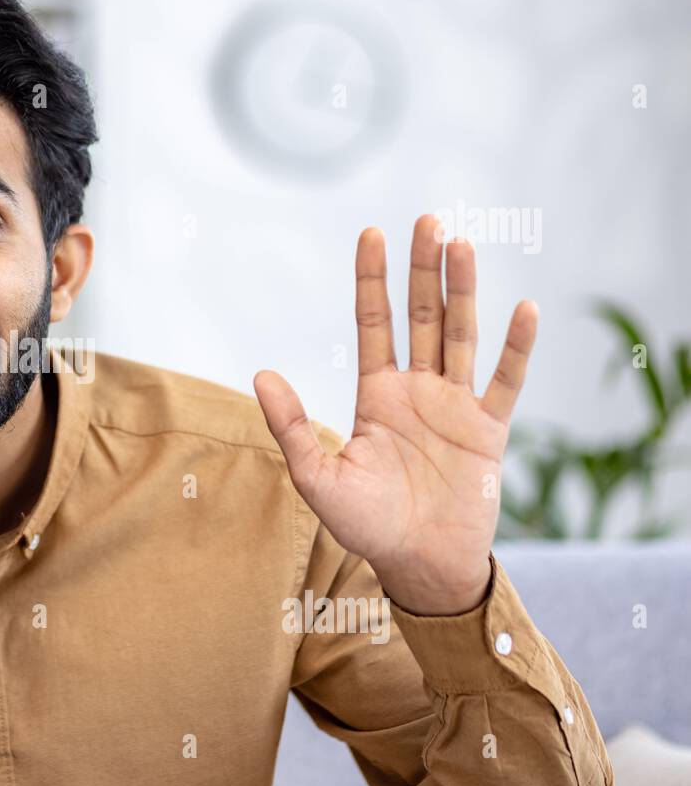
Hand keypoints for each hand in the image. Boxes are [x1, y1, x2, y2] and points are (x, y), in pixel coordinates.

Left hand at [253, 215, 538, 615]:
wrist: (418, 566)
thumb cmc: (364, 525)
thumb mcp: (317, 477)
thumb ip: (293, 426)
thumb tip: (261, 374)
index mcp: (377, 395)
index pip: (374, 323)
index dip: (373, 279)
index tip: (373, 233)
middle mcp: (418, 390)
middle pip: (423, 316)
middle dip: (424, 269)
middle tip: (429, 219)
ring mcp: (457, 406)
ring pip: (463, 335)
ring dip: (464, 291)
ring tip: (463, 244)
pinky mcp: (489, 432)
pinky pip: (506, 382)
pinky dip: (517, 348)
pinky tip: (524, 308)